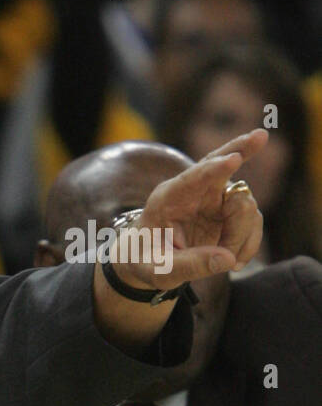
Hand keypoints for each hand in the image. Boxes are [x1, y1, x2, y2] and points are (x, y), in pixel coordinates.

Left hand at [115, 129, 265, 291]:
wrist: (146, 260)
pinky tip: (236, 262)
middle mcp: (193, 193)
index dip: (213, 169)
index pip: (191, 179)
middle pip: (222, 165)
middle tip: (261, 135)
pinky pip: (252, 221)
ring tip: (227, 263)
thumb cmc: (145, 261)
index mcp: (167, 199)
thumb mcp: (158, 270)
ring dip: (241, 236)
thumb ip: (189, 265)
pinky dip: (249, 243)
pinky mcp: (228, 212)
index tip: (231, 159)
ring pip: (244, 205)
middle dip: (242, 151)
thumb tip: (227, 259)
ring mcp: (214, 200)